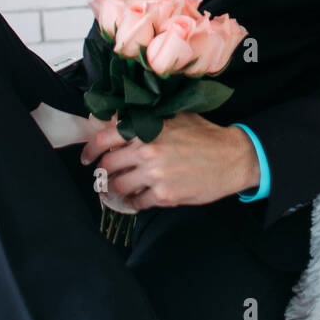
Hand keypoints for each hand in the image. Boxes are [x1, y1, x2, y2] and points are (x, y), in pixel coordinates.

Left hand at [81, 112, 257, 207]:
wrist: (231, 157)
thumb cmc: (205, 135)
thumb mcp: (174, 116)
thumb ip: (147, 118)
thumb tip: (119, 121)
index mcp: (147, 128)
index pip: (105, 138)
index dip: (90, 150)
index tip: (88, 157)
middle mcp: (147, 150)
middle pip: (108, 165)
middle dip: (103, 172)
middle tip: (105, 176)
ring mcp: (155, 174)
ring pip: (119, 186)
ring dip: (116, 190)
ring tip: (121, 189)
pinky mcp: (165, 195)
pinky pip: (138, 203)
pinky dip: (135, 202)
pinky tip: (140, 198)